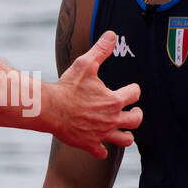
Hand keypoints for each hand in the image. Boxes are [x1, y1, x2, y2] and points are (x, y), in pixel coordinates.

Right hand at [51, 31, 141, 158]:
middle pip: (136, 120)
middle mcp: (112, 119)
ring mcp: (101, 133)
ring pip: (125, 139)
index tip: (130, 89)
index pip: (134, 94)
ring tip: (124, 130)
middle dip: (136, 114)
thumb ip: (101, 50)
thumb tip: (112, 34)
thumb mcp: (85, 64)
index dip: (134, 90)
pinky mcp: (89, 144)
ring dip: (126, 135)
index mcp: (114, 100)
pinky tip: (100, 146)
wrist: (51, 108)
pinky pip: (101, 152)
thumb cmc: (68, 86)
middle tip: (134, 111)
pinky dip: (102, 150)